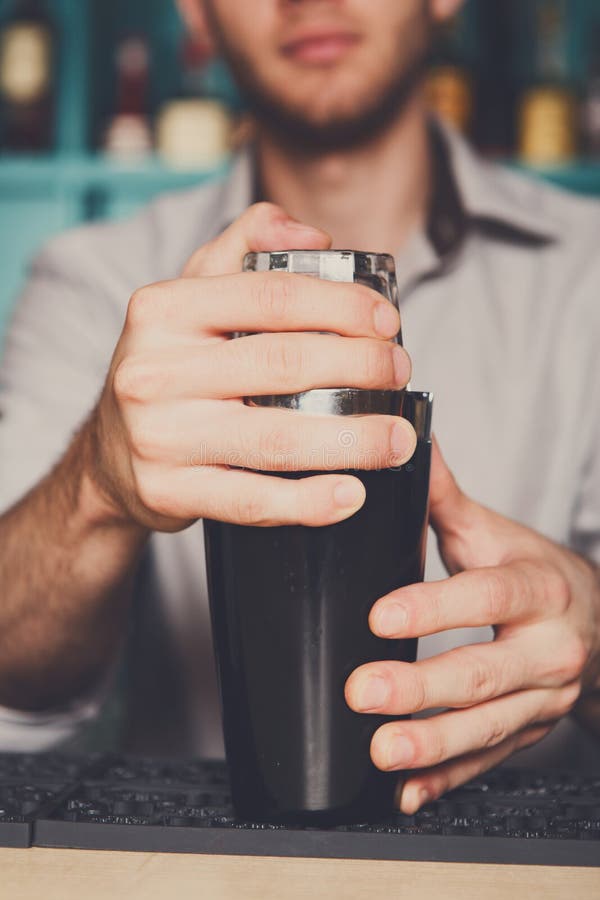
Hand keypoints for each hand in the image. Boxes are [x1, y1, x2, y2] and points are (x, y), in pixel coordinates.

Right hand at [88, 203, 414, 530]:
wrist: (109, 456)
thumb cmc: (168, 370)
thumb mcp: (190, 297)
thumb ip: (243, 248)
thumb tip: (313, 235)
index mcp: (164, 309)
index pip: (272, 296)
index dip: (343, 305)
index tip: (388, 322)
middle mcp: (153, 370)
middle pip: (284, 363)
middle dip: (361, 366)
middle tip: (400, 374)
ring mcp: (158, 436)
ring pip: (276, 438)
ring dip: (354, 440)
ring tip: (398, 439)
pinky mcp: (167, 492)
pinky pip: (250, 500)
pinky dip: (309, 502)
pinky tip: (351, 495)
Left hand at [345, 438, 599, 812]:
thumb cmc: (537, 576)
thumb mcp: (497, 535)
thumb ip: (446, 498)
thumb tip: (407, 445)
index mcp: (537, 591)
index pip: (487, 597)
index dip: (435, 607)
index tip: (379, 615)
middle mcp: (547, 651)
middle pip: (484, 673)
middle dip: (422, 688)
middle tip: (363, 692)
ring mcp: (541, 701)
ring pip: (487, 728)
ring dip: (432, 746)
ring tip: (380, 751)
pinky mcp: (528, 735)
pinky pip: (487, 764)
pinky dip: (446, 781)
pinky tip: (405, 792)